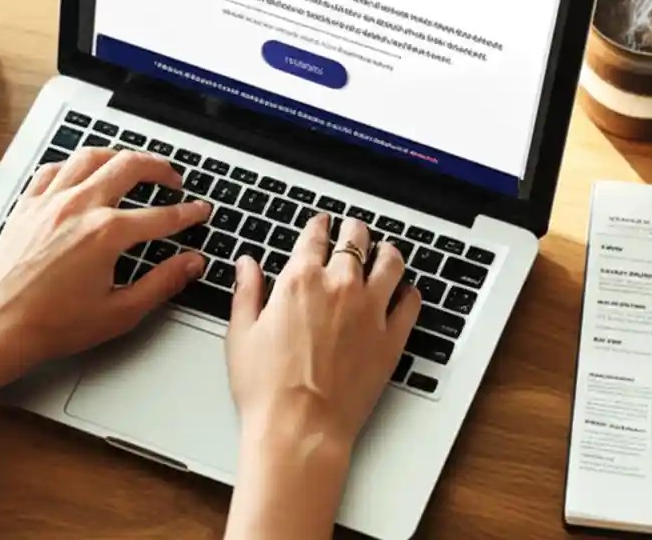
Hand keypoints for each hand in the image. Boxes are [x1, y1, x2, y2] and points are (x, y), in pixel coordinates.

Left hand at [0, 148, 211, 390]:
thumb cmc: (52, 325)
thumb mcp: (120, 312)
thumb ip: (163, 283)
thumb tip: (191, 263)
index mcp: (106, 234)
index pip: (162, 215)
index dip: (188, 213)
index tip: (200, 211)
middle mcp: (79, 208)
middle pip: (129, 166)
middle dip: (160, 168)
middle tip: (174, 179)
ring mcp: (49, 202)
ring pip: (91, 157)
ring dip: (119, 155)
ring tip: (134, 164)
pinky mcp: (27, 206)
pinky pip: (53, 169)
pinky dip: (74, 164)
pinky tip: (83, 172)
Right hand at [226, 214, 420, 451]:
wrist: (299, 428)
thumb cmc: (266, 389)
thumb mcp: (241, 333)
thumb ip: (247, 292)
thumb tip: (246, 265)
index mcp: (300, 281)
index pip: (315, 237)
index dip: (319, 225)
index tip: (322, 223)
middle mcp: (339, 287)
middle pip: (356, 241)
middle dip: (354, 231)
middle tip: (354, 230)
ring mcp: (370, 310)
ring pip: (390, 263)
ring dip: (387, 252)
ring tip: (386, 250)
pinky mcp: (391, 337)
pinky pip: (410, 303)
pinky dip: (409, 292)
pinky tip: (405, 291)